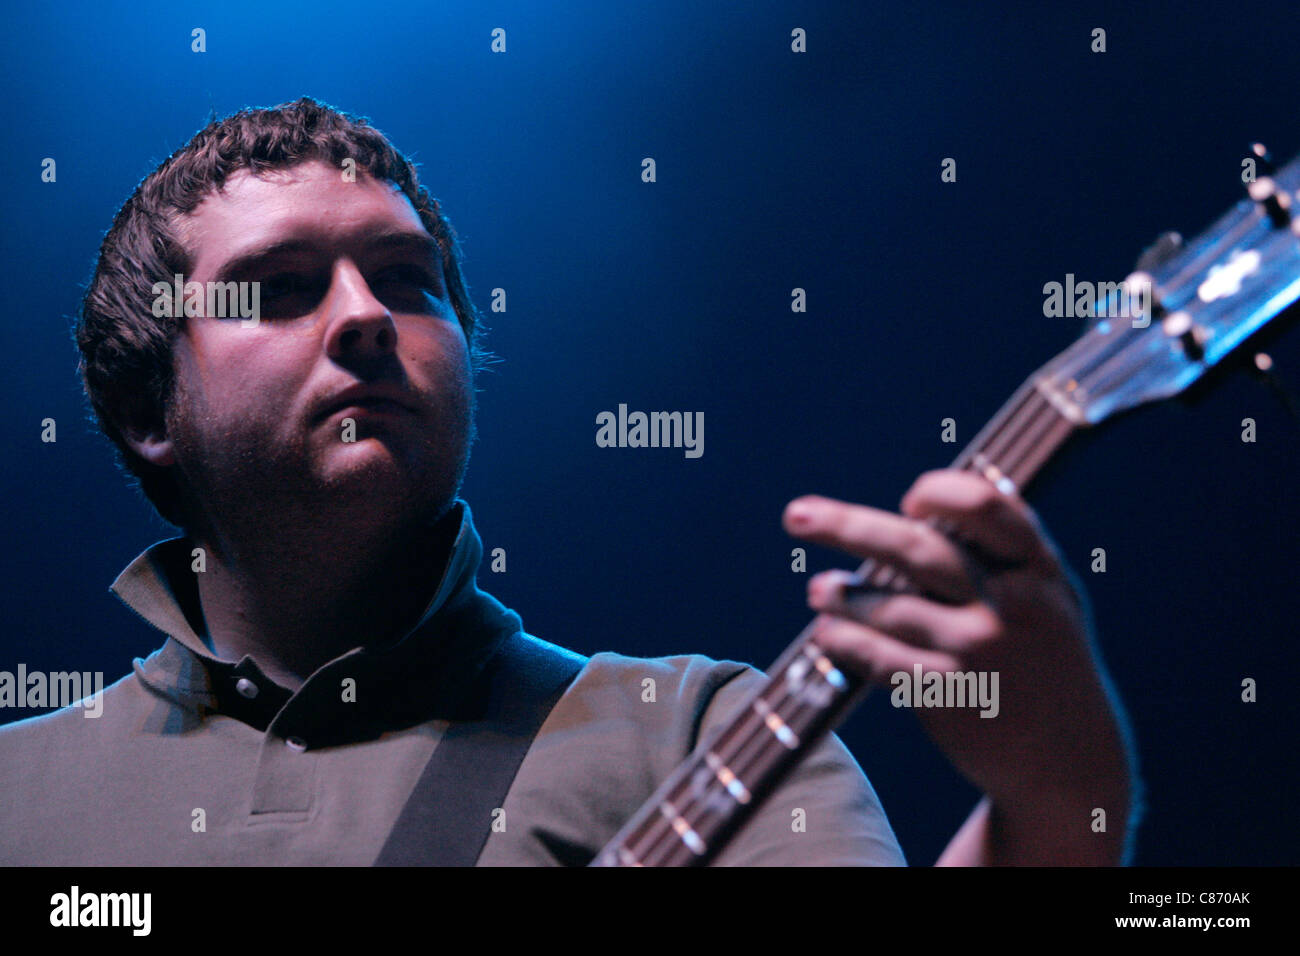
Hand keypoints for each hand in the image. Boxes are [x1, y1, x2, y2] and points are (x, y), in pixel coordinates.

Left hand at [783, 470, 1135, 863]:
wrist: (1071, 761)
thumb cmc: (1047, 659)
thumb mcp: (1051, 595)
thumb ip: (1005, 548)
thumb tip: (930, 499)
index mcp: (1039, 567)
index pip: (986, 506)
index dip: (940, 493)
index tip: (910, 503)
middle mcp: (1010, 604)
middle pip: (918, 550)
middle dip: (848, 525)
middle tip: (796, 514)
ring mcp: (978, 651)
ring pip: (889, 606)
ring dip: (841, 594)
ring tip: (819, 591)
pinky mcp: (948, 695)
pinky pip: (880, 658)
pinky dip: (845, 641)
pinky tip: (826, 633)